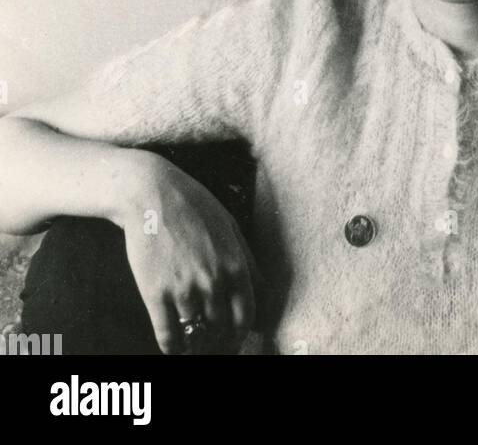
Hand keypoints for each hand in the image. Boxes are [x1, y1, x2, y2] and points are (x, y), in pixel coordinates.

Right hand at [121, 156, 256, 355]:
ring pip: (196, 335)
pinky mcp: (156, 294)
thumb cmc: (194, 207)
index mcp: (236, 265)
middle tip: (213, 344)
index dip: (241, 333)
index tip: (234, 339)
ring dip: (195, 344)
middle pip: (222, 330)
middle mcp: (213, 281)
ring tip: (193, 343)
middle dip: (219, 342)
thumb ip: (248, 261)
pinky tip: (173, 346)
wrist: (152, 194)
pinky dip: (172, 347)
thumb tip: (261, 293)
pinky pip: (167, 335)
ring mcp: (184, 289)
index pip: (247, 316)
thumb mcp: (232, 227)